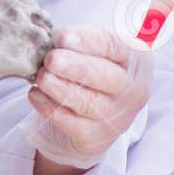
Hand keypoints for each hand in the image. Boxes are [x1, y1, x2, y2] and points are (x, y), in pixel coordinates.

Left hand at [28, 27, 150, 169]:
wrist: (94, 117)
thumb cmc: (94, 73)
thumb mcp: (97, 52)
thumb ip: (80, 43)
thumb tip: (54, 39)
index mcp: (137, 61)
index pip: (115, 46)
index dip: (88, 41)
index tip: (61, 37)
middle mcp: (133, 90)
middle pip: (105, 77)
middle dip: (74, 66)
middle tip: (50, 59)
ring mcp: (116, 116)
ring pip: (85, 102)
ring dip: (57, 86)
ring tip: (41, 76)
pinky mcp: (94, 137)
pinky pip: (68, 121)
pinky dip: (48, 106)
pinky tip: (36, 94)